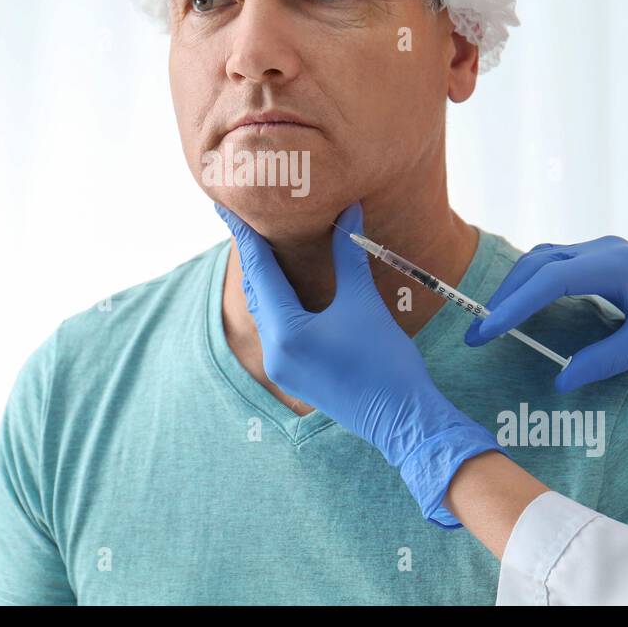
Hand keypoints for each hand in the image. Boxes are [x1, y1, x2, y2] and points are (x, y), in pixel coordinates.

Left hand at [215, 198, 504, 527]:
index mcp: (285, 331)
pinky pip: (276, 330)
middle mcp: (274, 351)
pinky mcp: (294, 377)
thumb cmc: (386, 361)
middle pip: (256, 291)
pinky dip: (276, 303)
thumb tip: (350, 210)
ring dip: (263, 280)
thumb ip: (349, 255)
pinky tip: (285, 287)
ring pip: (264, 312)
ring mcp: (282, 368)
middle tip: (244, 219)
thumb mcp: (364, 302)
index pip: (260, 271)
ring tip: (261, 247)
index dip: (244, 235)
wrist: (403, 420)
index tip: (224, 206)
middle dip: (251, 255)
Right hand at [463, 235, 627, 420]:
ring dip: (517, 287)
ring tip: (495, 322)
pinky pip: (557, 265)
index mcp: (617, 265)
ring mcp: (605, 252)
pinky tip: (524, 308)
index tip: (487, 331)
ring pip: (544, 260)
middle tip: (479, 332)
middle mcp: (606, 250)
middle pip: (539, 263)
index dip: (514, 305)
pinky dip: (534, 284)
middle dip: (506, 295)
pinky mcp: (605, 261)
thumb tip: (560, 381)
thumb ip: (602, 362)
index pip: (550, 279)